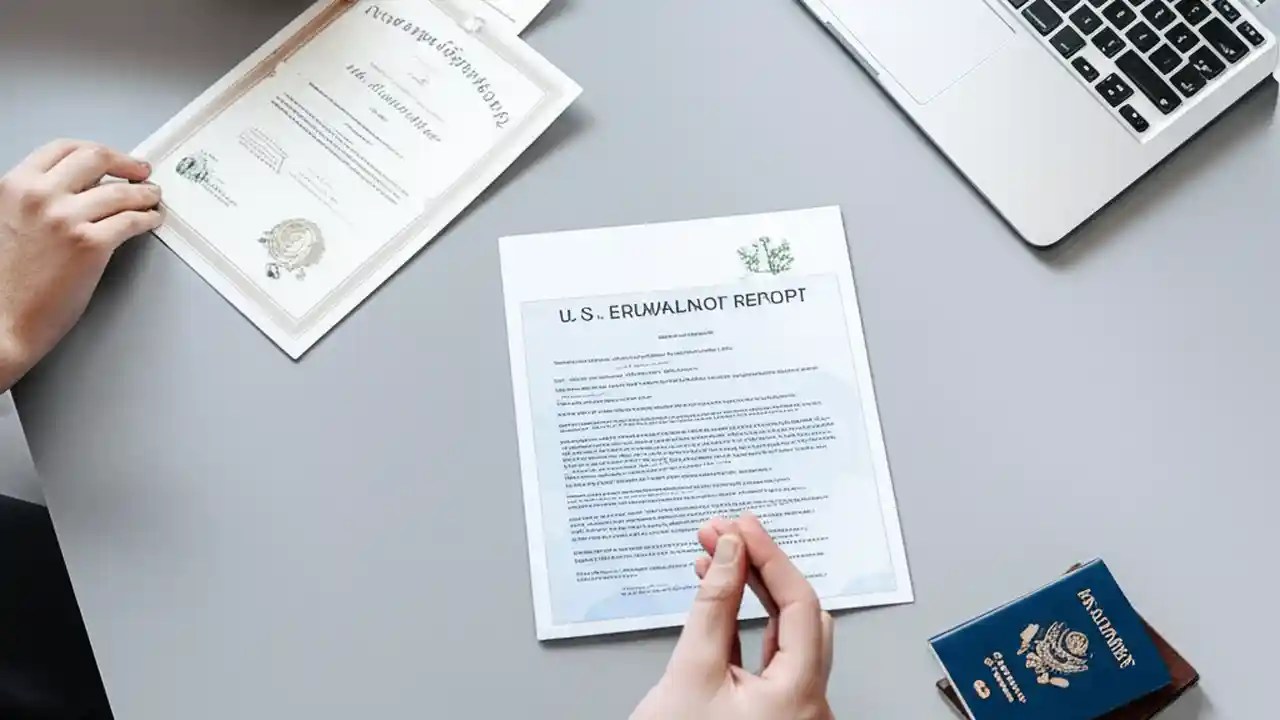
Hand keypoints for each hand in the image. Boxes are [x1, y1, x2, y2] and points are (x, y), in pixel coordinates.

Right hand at [0, 140, 161, 389]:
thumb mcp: (9, 220)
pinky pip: (131, 221)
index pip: (64, 148)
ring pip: (120, 191)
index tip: (115, 159)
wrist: (1, 320)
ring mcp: (66, 218)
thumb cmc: (6, 279)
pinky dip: (148, 217)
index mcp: (15, 185)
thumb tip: (84, 188)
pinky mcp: (90, 245)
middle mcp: (40, 195)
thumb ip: (38, 199)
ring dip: (144, 193)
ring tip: (153, 198)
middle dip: (127, 162)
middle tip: (143, 172)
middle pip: (97, 158)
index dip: (98, 151)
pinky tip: (152, 219)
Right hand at [630, 512, 834, 719]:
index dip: (769, 556)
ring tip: (714, 556)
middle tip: (725, 534)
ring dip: (751, 592)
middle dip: (760, 568)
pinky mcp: (773, 715)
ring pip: (784, 634)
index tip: (742, 526)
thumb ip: (714, 605)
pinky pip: (770, 655)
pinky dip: (745, 623)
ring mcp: (792, 711)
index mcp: (800, 695)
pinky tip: (719, 595)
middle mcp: (808, 705)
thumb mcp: (691, 670)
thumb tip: (729, 554)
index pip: (800, 603)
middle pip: (798, 616)